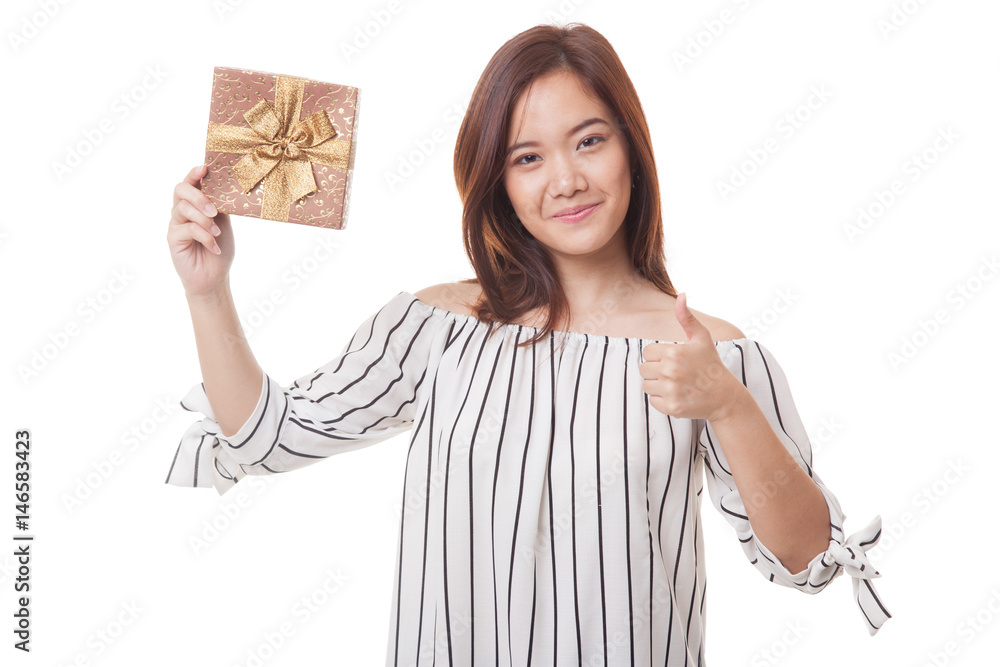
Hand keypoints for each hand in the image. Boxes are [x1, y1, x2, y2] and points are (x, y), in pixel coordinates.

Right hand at [166, 164, 234, 296]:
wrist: (214, 276)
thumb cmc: (219, 246)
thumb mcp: (225, 222)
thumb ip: (221, 204)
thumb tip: (226, 185)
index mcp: (196, 203)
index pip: (190, 182)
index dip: (194, 173)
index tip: (205, 168)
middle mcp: (182, 210)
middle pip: (180, 190)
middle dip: (198, 196)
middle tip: (214, 210)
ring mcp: (176, 223)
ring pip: (183, 208)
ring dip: (204, 220)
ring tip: (217, 232)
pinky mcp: (173, 238)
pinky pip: (187, 229)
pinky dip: (204, 236)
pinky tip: (214, 247)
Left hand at [638, 292, 742, 421]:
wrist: (724, 396)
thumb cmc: (711, 364)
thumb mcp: (701, 338)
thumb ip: (686, 317)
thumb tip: (681, 294)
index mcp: (674, 352)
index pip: (647, 352)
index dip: (658, 356)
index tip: (673, 360)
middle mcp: (670, 371)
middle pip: (643, 369)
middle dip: (656, 370)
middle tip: (674, 373)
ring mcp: (670, 390)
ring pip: (646, 385)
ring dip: (657, 385)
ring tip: (675, 384)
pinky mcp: (671, 407)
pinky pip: (653, 401)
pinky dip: (662, 400)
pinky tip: (677, 395)